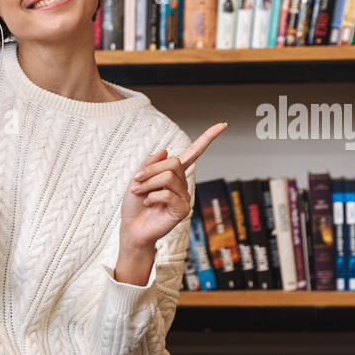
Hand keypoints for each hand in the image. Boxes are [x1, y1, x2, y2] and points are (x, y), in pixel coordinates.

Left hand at [119, 122, 226, 251]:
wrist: (131, 228)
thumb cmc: (134, 205)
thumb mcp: (137, 179)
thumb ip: (149, 164)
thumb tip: (164, 151)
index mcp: (173, 174)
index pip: (193, 153)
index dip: (207, 139)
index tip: (222, 125)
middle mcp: (182, 184)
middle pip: (172, 163)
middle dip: (150, 170)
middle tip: (136, 182)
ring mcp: (184, 196)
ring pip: (168, 177)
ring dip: (148, 184)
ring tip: (139, 193)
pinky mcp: (182, 209)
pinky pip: (168, 194)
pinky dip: (152, 197)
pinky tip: (148, 204)